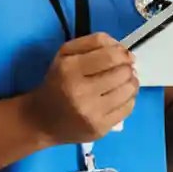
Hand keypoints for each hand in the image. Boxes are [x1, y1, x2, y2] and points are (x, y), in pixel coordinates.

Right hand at [23, 32, 138, 144]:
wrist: (42, 121)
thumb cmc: (57, 82)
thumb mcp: (66, 54)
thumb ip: (94, 42)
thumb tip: (124, 50)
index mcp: (69, 69)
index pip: (110, 57)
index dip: (122, 53)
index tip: (123, 55)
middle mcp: (80, 92)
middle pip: (122, 73)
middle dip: (127, 68)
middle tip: (123, 69)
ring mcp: (91, 113)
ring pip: (128, 91)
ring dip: (131, 82)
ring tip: (123, 81)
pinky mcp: (100, 129)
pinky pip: (128, 108)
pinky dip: (129, 99)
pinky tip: (120, 96)